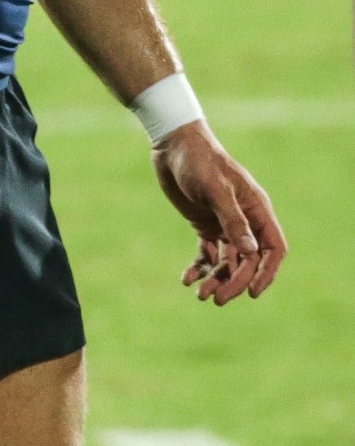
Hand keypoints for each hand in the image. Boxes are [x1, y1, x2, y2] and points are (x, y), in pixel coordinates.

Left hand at [152, 122, 287, 305]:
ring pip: (227, 261)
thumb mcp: (216, 190)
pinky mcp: (204, 225)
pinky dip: (200, 267)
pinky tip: (187, 279)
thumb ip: (233, 220)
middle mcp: (245, 220)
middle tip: (216, 299)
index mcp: (256, 210)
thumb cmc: (199, 161)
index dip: (266, 272)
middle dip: (234, 281)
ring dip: (216, 279)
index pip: (273, 248)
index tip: (251, 292)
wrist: (172, 146)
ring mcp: (224, 224)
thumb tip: (251, 253)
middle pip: (248, 261)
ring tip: (200, 295)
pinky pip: (207, 254)